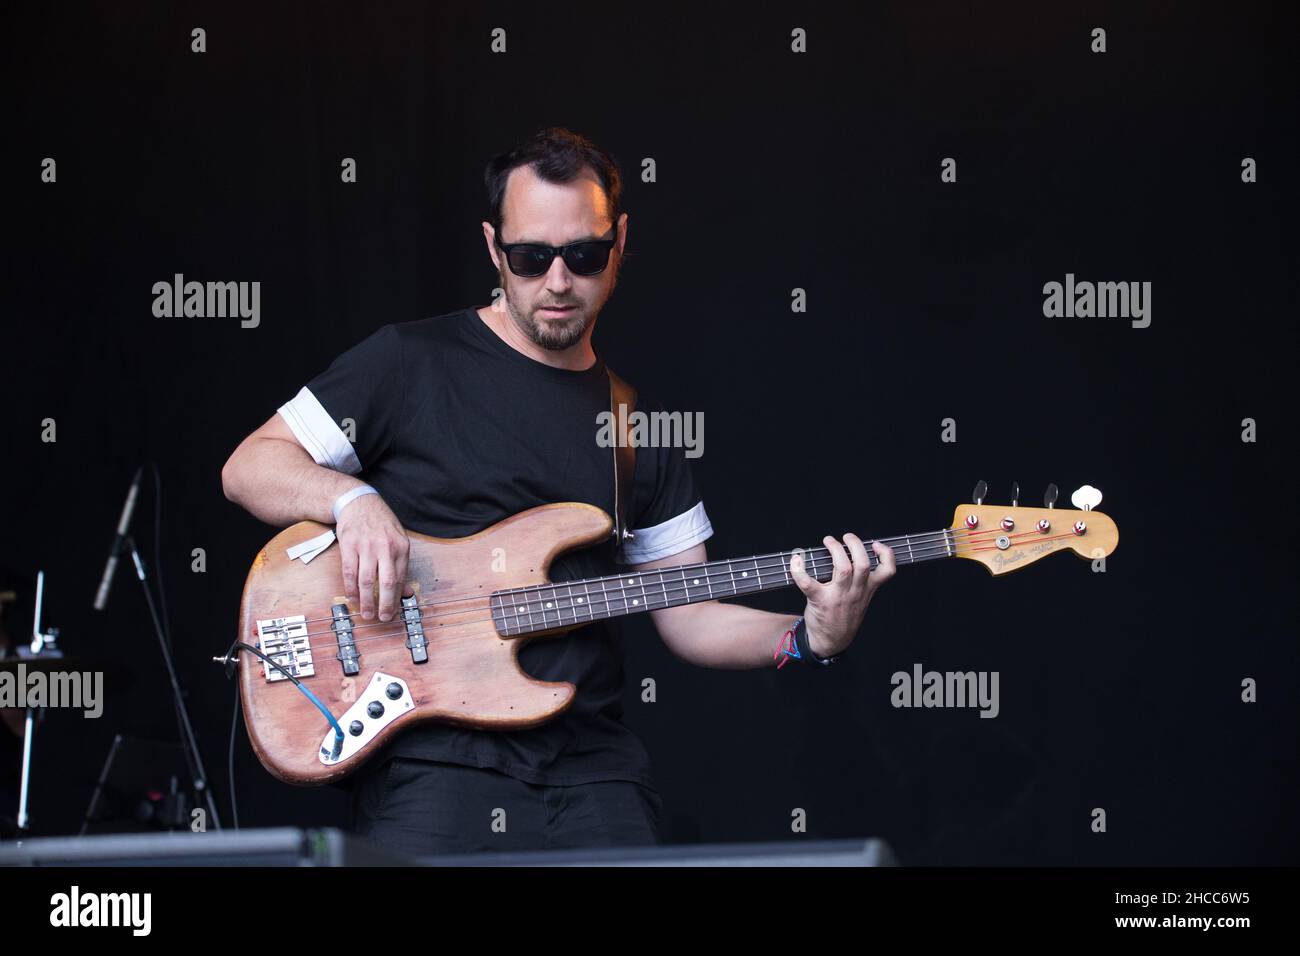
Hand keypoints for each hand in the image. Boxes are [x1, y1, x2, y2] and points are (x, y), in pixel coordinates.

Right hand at [335, 492, 409, 620]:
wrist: (359, 502)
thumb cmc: (381, 523)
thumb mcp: (398, 539)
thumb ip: (401, 565)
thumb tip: (406, 592)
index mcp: (401, 547)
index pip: (400, 578)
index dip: (397, 598)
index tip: (394, 611)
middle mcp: (385, 547)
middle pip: (386, 582)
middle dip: (385, 604)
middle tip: (383, 618)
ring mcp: (366, 547)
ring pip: (366, 580)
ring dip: (366, 600)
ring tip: (367, 613)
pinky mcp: (350, 546)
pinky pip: (350, 572)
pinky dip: (350, 588)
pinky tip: (352, 597)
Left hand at [789, 533, 895, 657]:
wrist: (830, 641)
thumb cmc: (844, 616)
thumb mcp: (861, 600)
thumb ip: (862, 582)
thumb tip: (853, 554)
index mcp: (867, 590)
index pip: (887, 571)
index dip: (886, 554)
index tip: (875, 544)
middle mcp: (856, 592)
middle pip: (863, 564)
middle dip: (855, 545)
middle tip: (846, 537)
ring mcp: (838, 596)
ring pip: (843, 568)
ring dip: (836, 550)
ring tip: (829, 541)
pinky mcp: (819, 601)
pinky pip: (808, 583)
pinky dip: (799, 570)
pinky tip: (797, 560)